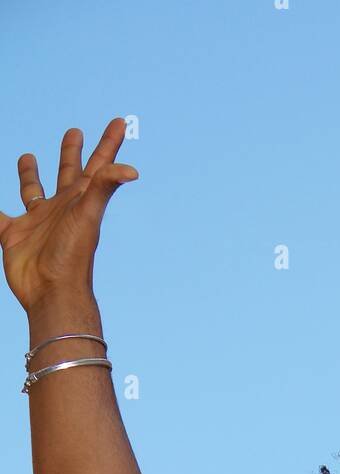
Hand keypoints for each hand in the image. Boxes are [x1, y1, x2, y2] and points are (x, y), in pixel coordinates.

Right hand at [0, 117, 137, 313]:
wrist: (51, 292)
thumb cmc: (72, 255)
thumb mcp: (89, 214)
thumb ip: (105, 187)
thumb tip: (133, 170)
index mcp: (80, 200)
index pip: (99, 166)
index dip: (109, 144)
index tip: (120, 122)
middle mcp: (61, 208)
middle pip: (67, 173)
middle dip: (71, 153)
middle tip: (75, 132)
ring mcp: (37, 222)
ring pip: (31, 191)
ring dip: (30, 175)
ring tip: (28, 156)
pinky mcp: (13, 235)